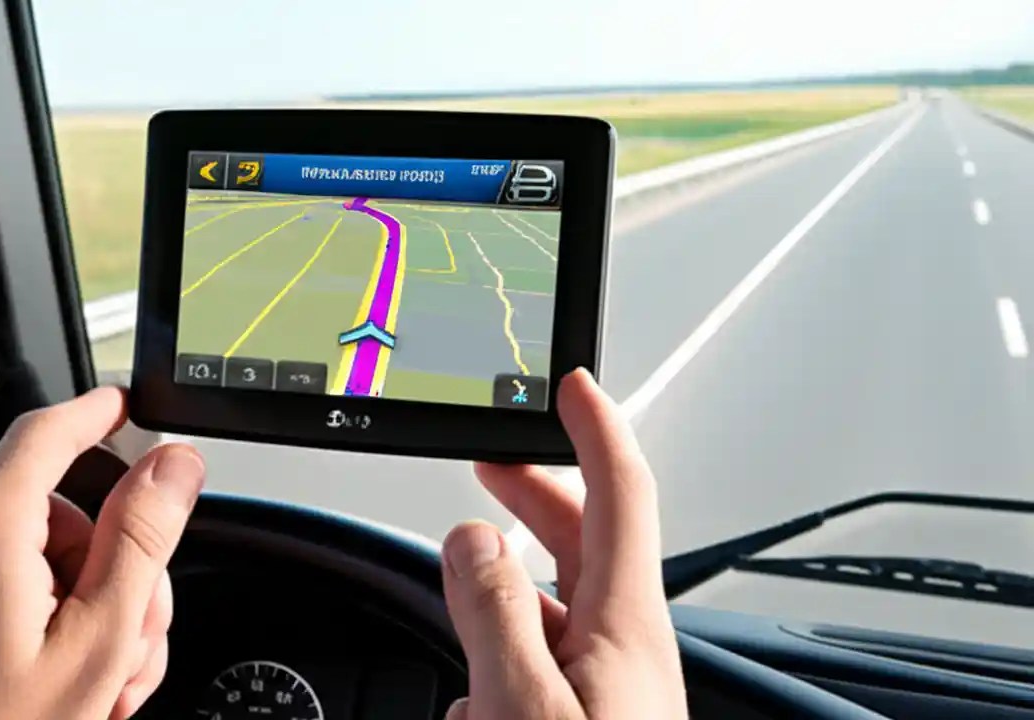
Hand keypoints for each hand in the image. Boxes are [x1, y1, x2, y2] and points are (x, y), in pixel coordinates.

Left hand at [0, 388, 204, 719]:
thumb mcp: (95, 642)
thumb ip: (141, 540)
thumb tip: (173, 465)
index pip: (52, 430)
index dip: (102, 414)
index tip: (131, 407)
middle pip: (55, 514)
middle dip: (109, 574)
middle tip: (131, 644)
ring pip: (22, 553)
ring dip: (74, 607)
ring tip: (90, 683)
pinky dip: (23, 616)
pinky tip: (45, 678)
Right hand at [441, 369, 685, 718]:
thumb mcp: (527, 706)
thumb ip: (496, 617)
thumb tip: (472, 541)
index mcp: (626, 625)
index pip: (621, 495)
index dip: (597, 430)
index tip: (573, 385)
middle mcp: (627, 647)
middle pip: (585, 539)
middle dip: (536, 490)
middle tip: (492, 460)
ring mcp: (611, 685)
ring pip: (554, 607)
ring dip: (506, 588)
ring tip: (460, 586)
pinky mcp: (590, 716)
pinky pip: (542, 662)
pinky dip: (502, 655)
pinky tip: (475, 697)